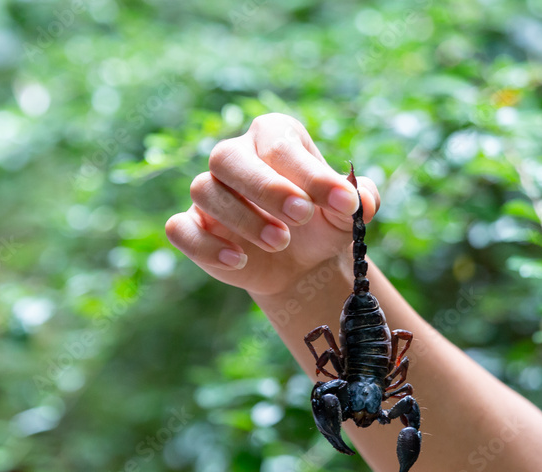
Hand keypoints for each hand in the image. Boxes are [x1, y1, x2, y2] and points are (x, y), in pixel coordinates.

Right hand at [165, 113, 380, 296]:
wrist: (300, 264)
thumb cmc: (322, 225)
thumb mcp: (348, 213)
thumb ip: (360, 200)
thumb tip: (359, 198)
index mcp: (273, 136)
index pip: (280, 145)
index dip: (311, 174)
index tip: (343, 203)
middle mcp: (235, 156)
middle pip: (228, 157)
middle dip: (266, 188)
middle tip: (301, 217)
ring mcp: (209, 192)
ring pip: (205, 190)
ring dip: (243, 218)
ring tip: (280, 242)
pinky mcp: (193, 226)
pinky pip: (181, 229)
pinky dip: (206, 246)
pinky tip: (239, 260)